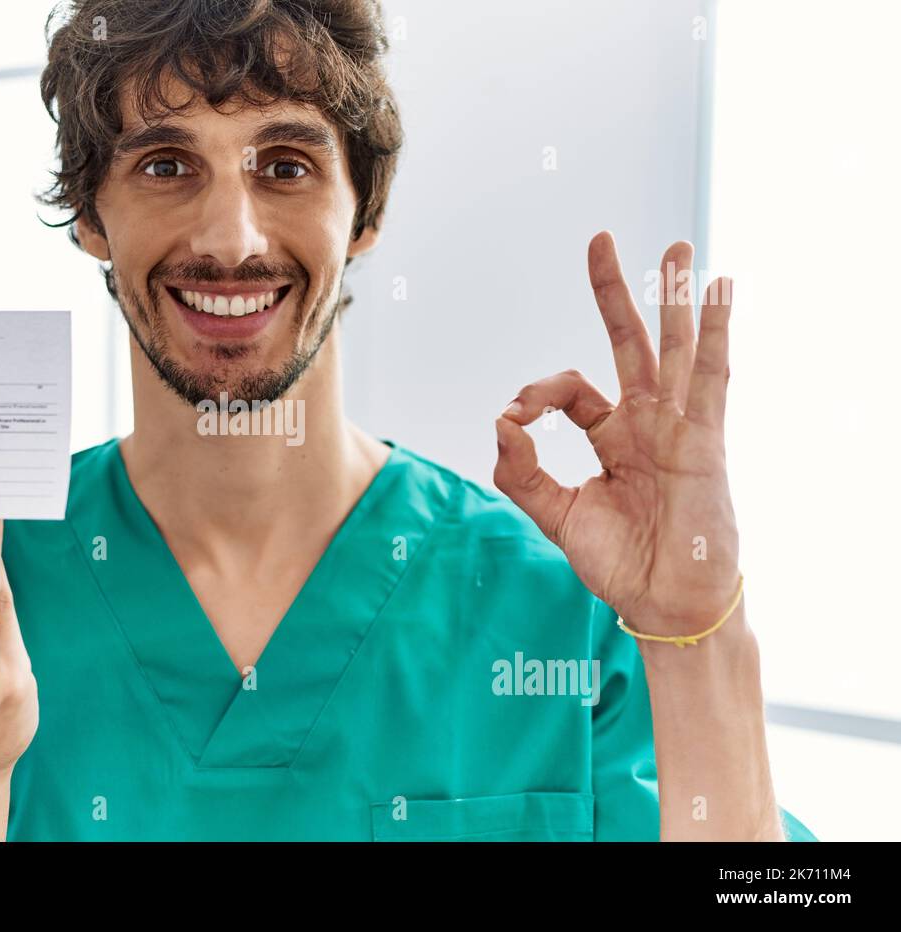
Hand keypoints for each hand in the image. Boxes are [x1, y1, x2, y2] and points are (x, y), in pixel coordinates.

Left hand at [493, 232, 740, 635]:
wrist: (664, 603)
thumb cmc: (619, 562)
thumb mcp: (555, 515)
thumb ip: (521, 471)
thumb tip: (500, 421)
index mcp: (611, 437)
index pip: (569, 390)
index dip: (535, 394)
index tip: (511, 417)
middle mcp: (646, 422)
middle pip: (628, 343)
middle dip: (615, 294)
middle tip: (600, 240)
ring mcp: (678, 426)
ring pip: (674, 347)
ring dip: (675, 296)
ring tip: (678, 248)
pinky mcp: (705, 439)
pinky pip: (711, 376)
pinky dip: (715, 331)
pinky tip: (719, 290)